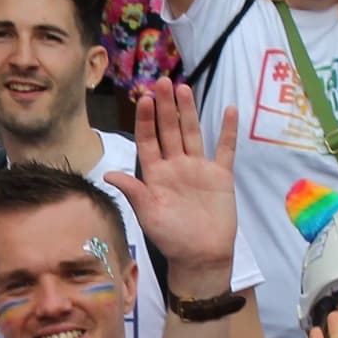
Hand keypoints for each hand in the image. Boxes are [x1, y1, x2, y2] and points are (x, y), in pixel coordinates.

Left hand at [105, 82, 235, 289]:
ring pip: (193, 133)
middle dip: (165, 107)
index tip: (143, 98)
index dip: (146, 120)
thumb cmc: (171, 239)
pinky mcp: (220, 176)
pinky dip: (227, 130)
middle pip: (169, 130)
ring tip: (184, 88)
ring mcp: (198, 169)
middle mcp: (175, 166)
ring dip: (189, 112)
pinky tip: (228, 109)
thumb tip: (109, 173)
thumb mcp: (148, 215)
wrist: (201, 257)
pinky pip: (225, 149)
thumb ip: (133, 191)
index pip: (148, 140)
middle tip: (163, 81)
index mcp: (155, 174)